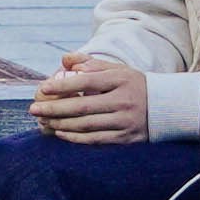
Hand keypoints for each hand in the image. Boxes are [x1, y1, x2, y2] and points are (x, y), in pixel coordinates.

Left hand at [33, 51, 149, 143]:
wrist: (166, 108)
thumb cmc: (134, 85)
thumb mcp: (117, 69)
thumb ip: (90, 63)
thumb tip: (64, 60)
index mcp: (120, 79)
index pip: (87, 81)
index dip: (63, 85)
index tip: (43, 88)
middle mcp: (123, 100)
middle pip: (83, 106)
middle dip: (54, 108)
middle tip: (33, 109)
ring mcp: (125, 121)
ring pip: (86, 125)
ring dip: (61, 124)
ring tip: (43, 121)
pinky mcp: (125, 138)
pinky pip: (95, 140)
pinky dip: (75, 138)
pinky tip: (60, 133)